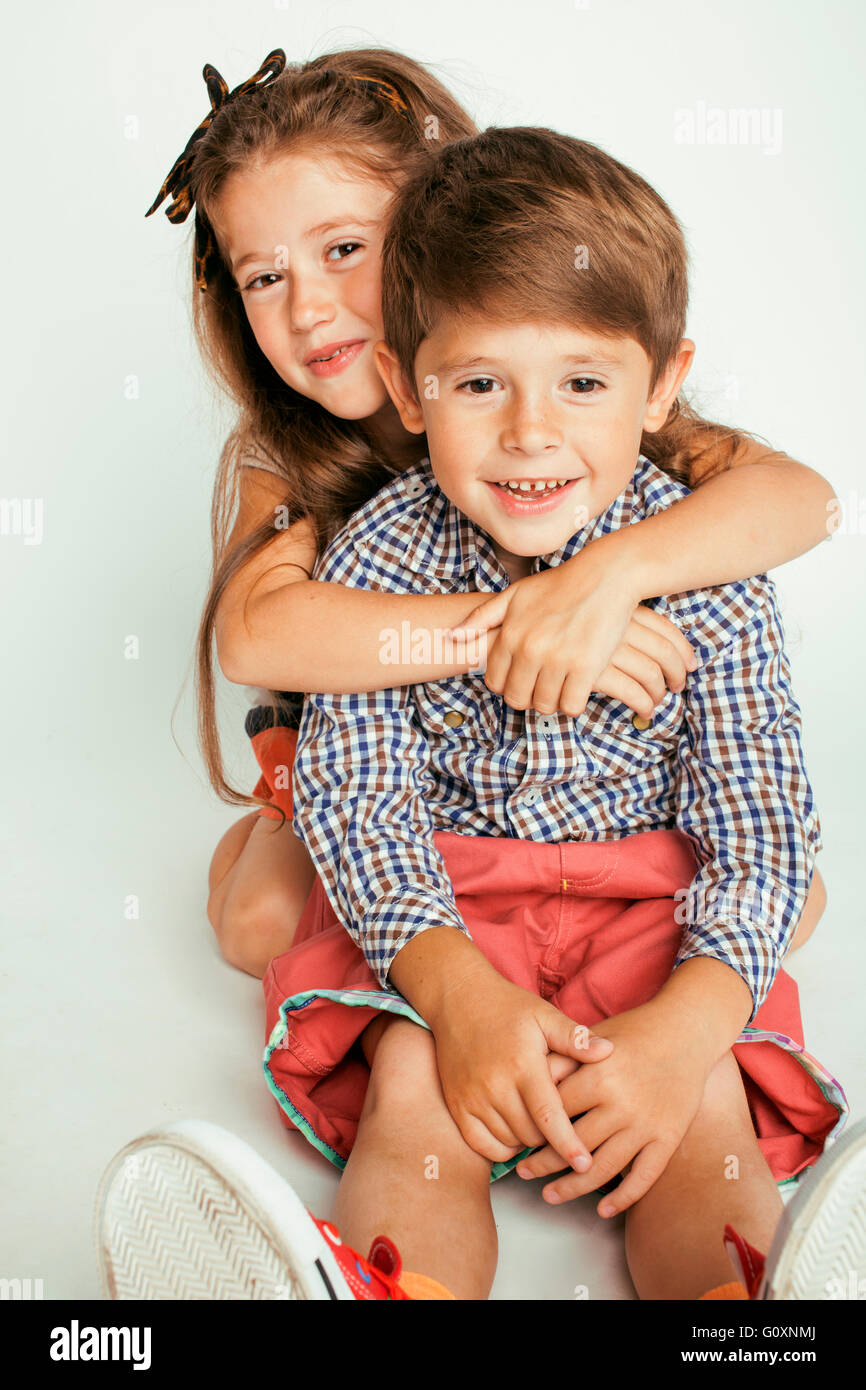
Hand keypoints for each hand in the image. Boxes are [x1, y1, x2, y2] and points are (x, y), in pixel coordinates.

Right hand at [428, 966, 613, 1167]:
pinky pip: (481, 1144)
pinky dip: (500, 1146)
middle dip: (551, 1137)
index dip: (568, 1145)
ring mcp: (472, 1098)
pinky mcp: (457, 1105)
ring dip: (527, 1140)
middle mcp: (495, 1086)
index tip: (585, 1165)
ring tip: (538, 1122)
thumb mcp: (544, 1015)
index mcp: (522, 1066)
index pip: (548, 1117)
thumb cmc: (507, 1008)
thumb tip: (608, 1052)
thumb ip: (575, 1038)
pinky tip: (513, 1132)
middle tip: (561, 1123)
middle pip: (531, 1135)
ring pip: (509, 1142)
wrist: (458, 1000)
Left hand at [447, 543, 696, 717]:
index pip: (496, 682)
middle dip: (529, 697)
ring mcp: (557, 660)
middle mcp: (530, 650)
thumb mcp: (515, 594)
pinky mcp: (585, 668)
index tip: (523, 678)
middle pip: (518, 699)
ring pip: (545, 705)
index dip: (508, 685)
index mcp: (510, 635)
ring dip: (553, 700)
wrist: (605, 576)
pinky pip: (571, 706)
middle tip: (543, 685)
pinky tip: (578, 687)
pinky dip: (574, 703)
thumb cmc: (559, 585)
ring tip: (561, 685)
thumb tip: (451, 637)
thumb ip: (481, 618)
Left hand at [515, 1001, 709, 1215]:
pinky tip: (603, 1209)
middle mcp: (621, 1103)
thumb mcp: (593, 1039)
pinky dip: (622, 1198)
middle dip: (543, 1164)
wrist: (685, 1031)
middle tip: (523, 1173)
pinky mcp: (668, 1138)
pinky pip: (643, 1177)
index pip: (554, 1113)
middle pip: (573, 1145)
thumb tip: (527, 1082)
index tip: (515, 1140)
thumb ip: (562, 1060)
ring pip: (603, 1168)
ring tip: (550, 1195)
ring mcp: (646, 1124)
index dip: (531, 1129)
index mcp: (598, 1075)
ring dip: (573, 1188)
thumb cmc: (633, 1032)